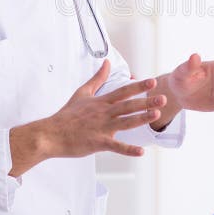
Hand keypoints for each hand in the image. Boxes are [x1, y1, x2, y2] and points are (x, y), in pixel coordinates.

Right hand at [9, 60, 166, 175]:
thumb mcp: (82, 93)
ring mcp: (101, 127)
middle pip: (128, 106)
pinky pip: (115, 147)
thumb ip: (97, 78)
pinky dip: (128, 150)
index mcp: (101, 102)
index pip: (123, 91)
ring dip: (141, 119)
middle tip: (163, 98)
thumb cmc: (67, 115)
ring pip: (125, 122)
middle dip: (146, 101)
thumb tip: (106, 62)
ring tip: (156, 115)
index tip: (152, 81)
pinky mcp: (97, 142)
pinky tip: (141, 152)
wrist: (50, 134)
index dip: (138, 86)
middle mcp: (104, 113)